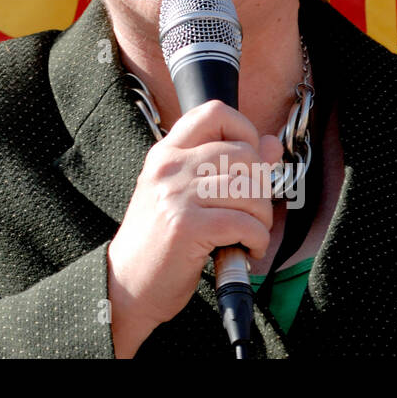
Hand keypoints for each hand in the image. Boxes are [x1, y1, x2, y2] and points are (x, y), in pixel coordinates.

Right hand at [106, 100, 282, 356]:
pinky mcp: (187, 227)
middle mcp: (169, 167)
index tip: (250, 161)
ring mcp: (176, 195)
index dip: (245, 131)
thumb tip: (271, 144)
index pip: (214, 112)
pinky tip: (246, 249)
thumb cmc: (157, 242)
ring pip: (250, 190)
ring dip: (261, 219)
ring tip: (248, 234)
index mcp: (166, 153)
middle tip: (251, 211)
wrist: (124, 285)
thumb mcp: (184, 194)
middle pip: (243, 154)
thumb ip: (226, 166)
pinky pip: (245, 223)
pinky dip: (257, 240)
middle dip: (261, 187)